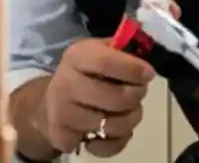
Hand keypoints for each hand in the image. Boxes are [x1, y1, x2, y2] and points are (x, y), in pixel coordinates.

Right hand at [41, 38, 155, 156]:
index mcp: (76, 56)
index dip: (133, 69)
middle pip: (116, 98)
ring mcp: (63, 113)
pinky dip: (117, 141)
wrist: (51, 103)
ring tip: (127, 110)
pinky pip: (105, 147)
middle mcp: (65, 83)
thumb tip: (146, 60)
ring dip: (130, 118)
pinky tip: (113, 130)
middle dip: (137, 96)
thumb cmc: (84, 73)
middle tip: (138, 92)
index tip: (148, 74)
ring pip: (114, 125)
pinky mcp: (64, 137)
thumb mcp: (99, 51)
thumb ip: (122, 51)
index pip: (107, 62)